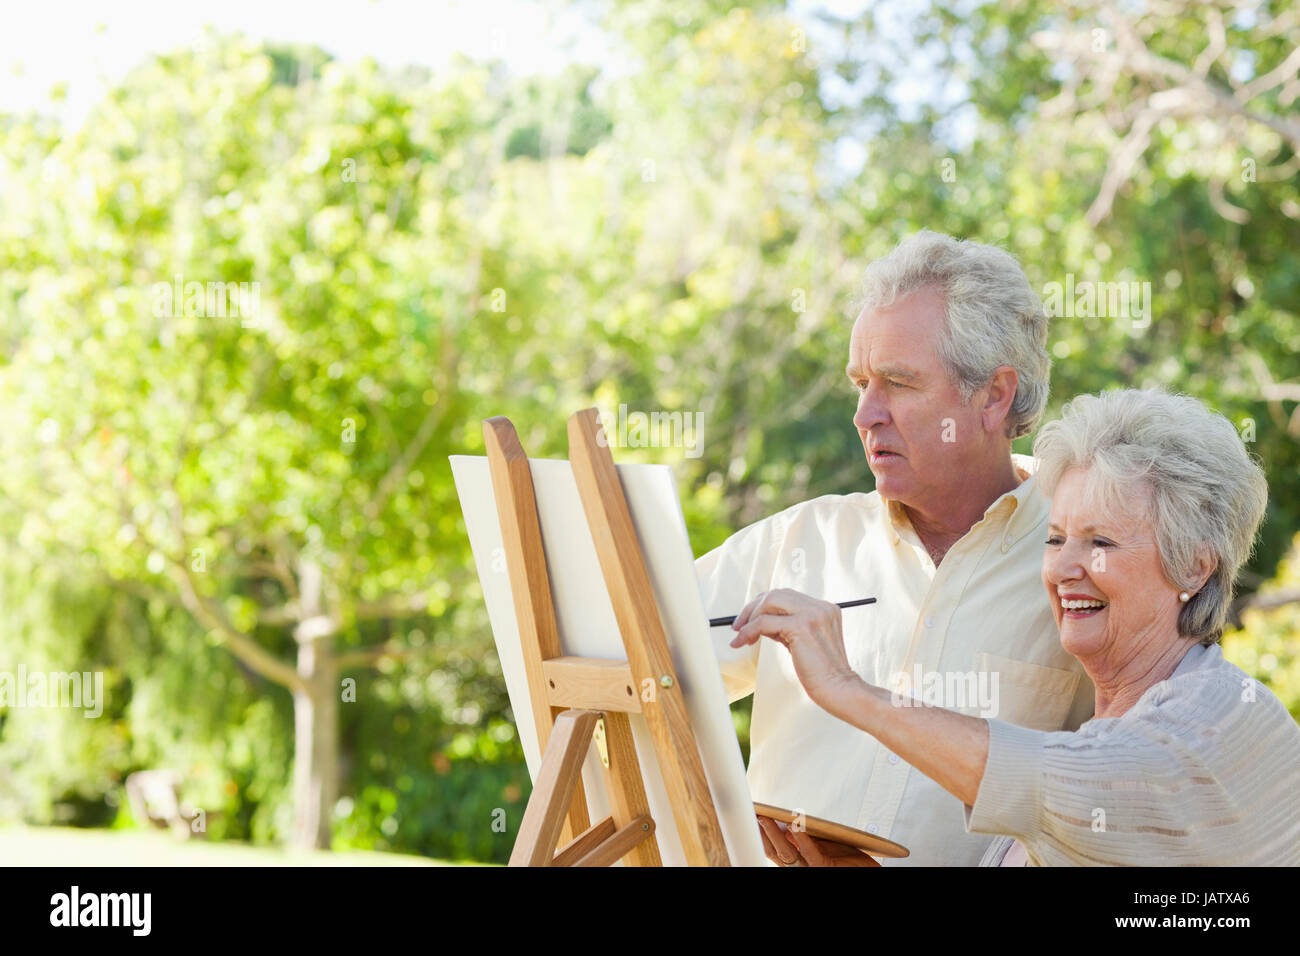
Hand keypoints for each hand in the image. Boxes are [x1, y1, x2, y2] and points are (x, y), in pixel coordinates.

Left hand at [728, 588, 862, 716]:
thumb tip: (757, 622)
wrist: (838, 689)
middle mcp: (820, 607)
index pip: (786, 595)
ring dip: (749, 617)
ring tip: (740, 634)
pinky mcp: (801, 626)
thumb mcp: (803, 642)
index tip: (749, 620)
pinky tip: (742, 641)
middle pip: (776, 594)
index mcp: (824, 609)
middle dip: (752, 608)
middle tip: (738, 626)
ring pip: (769, 602)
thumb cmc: (821, 672)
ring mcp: (812, 614)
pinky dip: (749, 631)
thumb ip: (786, 627)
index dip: (764, 605)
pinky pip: (765, 622)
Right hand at [757, 815, 879, 866]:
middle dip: (760, 832)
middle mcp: (800, 866)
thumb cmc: (848, 861)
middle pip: (773, 851)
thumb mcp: (822, 847)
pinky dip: (802, 839)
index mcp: (797, 860)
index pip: (771, 848)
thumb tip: (786, 824)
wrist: (867, 873)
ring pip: (786, 853)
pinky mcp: (825, 867)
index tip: (750, 816)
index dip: (758, 834)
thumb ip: (804, 839)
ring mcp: (811, 868)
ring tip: (767, 817)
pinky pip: (810, 853)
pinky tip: (796, 825)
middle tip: (753, 813)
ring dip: (775, 834)